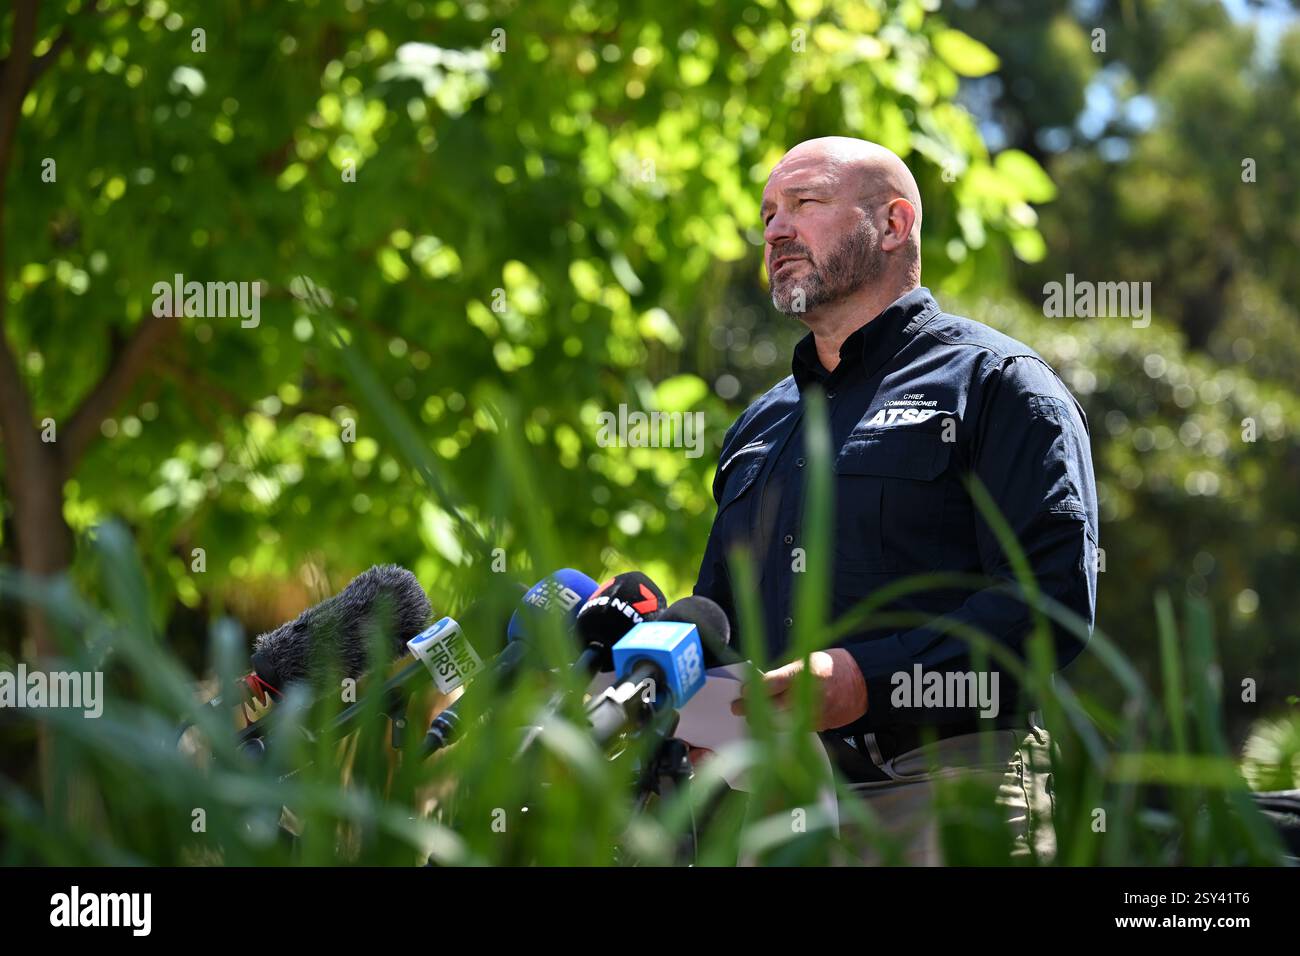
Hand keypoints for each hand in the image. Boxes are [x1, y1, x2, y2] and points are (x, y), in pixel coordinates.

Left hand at [730, 649, 867, 731]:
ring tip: (751, 717)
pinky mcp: (820, 726)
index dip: (754, 688)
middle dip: (751, 709)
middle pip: (772, 707)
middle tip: (737, 708)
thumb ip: (786, 674)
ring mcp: (815, 713)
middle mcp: (810, 695)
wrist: (866, 683)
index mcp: (806, 672)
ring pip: (780, 723)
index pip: (771, 684)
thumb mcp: (809, 659)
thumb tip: (761, 684)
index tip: (742, 691)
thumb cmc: (835, 666)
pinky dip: (782, 725)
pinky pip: (795, 728)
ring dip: (763, 720)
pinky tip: (772, 721)